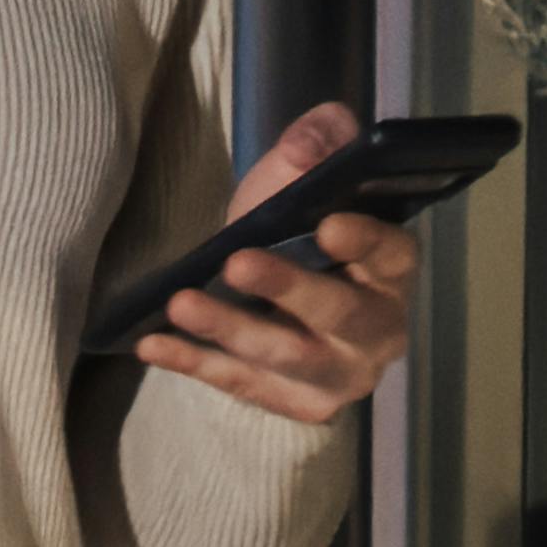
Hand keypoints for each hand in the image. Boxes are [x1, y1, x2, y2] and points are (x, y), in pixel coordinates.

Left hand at [139, 102, 420, 429]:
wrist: (282, 298)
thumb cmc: (298, 232)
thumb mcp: (303, 179)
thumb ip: (313, 147)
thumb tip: (305, 144)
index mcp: (392, 268)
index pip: (391, 253)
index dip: (365, 243)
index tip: (330, 227)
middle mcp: (379, 329)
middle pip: (340, 314)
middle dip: (288, 288)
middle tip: (237, 262)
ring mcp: (339, 373)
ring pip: (288, 357)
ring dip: (231, 329)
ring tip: (181, 302)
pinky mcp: (296, 401)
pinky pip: (244, 385)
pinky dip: (196, 364)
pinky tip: (153, 345)